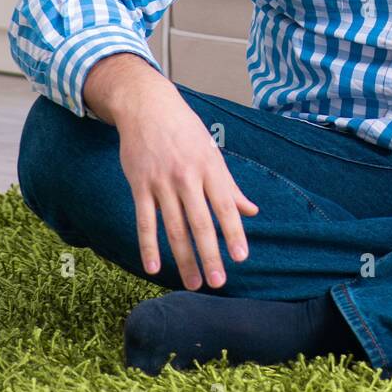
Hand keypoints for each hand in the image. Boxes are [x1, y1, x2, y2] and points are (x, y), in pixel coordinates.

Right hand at [84, 55, 258, 288]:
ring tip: (193, 283)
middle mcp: (188, 177)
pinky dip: (148, 246)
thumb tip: (252, 211)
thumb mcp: (213, 153)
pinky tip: (153, 268)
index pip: (225, 206)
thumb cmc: (186, 132)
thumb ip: (230, 186)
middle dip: (210, 255)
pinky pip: (145, 221)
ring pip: (174, 228)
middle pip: (200, 223)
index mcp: (211, 168)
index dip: (234, 232)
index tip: (241, 257)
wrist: (148, 107)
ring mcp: (162, 182)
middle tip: (218, 282)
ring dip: (183, 258)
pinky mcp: (140, 185)